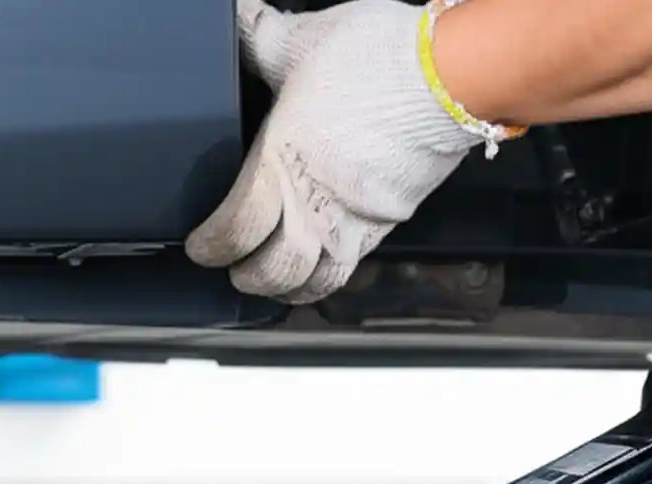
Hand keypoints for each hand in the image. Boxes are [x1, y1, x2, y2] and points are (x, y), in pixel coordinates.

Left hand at [185, 0, 483, 303]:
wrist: (449, 76)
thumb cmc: (380, 59)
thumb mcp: (302, 39)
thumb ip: (261, 37)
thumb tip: (238, 17)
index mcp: (283, 160)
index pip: (235, 230)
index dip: (212, 248)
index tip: (202, 248)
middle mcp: (318, 200)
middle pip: (275, 271)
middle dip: (249, 278)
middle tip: (236, 272)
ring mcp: (359, 217)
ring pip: (318, 280)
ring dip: (292, 289)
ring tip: (279, 283)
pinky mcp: (392, 218)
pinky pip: (356, 262)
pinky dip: (333, 273)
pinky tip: (326, 263)